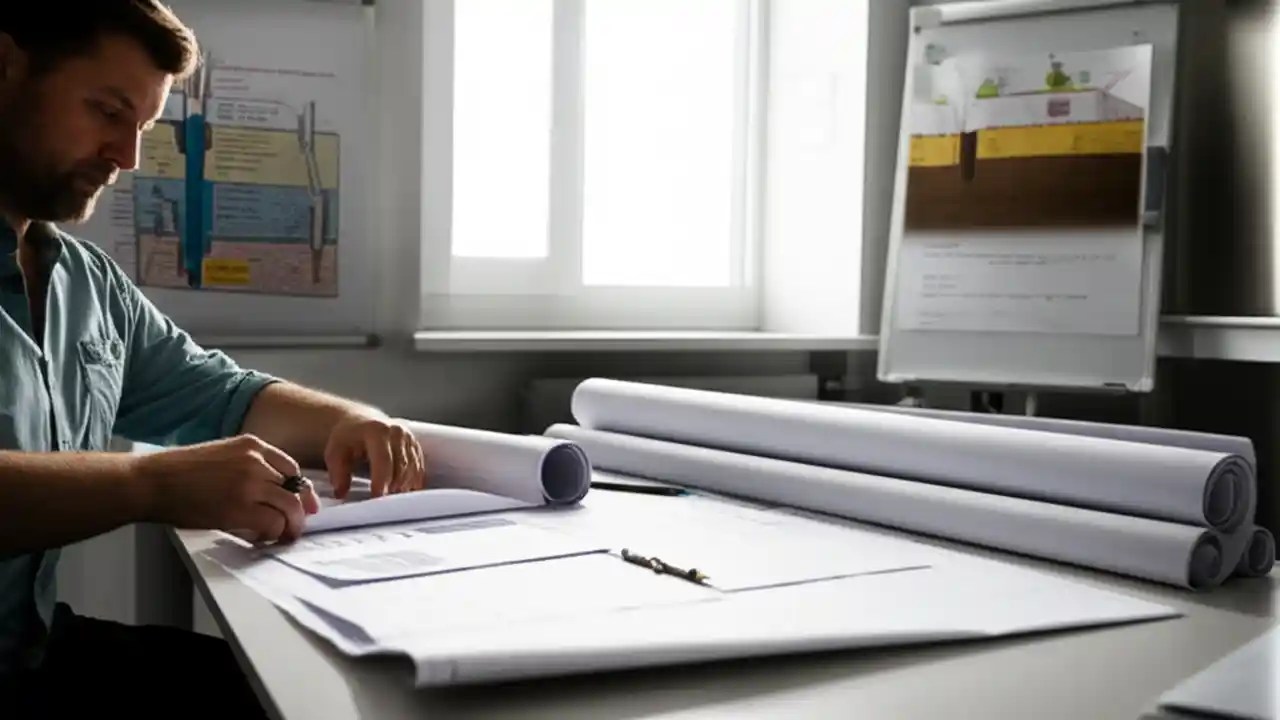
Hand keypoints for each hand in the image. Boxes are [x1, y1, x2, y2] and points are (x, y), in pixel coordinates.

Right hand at [133, 435, 320, 543]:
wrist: (152, 480)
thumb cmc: (179, 472)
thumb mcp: (221, 455)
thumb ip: (247, 466)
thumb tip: (268, 491)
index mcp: (252, 445)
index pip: (292, 468)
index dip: (300, 490)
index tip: (303, 504)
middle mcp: (257, 461)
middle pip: (296, 489)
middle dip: (302, 511)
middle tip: (297, 526)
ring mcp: (250, 483)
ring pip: (290, 507)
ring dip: (292, 526)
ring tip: (284, 536)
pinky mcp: (241, 507)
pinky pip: (274, 523)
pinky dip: (274, 534)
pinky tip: (263, 538)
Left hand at [324, 414, 425, 498]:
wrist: (361, 423)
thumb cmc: (347, 440)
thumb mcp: (334, 453)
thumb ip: (338, 473)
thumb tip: (341, 493)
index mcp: (376, 430)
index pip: (383, 460)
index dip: (381, 481)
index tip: (375, 499)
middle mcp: (397, 432)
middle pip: (401, 467)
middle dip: (392, 488)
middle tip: (382, 504)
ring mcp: (410, 439)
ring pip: (413, 470)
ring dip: (403, 487)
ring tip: (389, 498)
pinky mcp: (417, 447)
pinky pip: (419, 470)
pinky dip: (412, 484)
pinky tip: (401, 492)